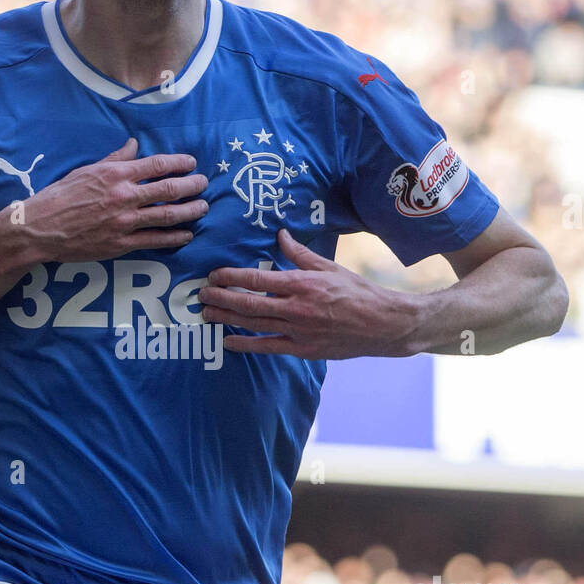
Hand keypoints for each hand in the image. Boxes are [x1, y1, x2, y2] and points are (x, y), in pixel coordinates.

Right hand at [7, 137, 208, 262]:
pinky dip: (174, 237)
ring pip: (167, 215)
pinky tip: (186, 234)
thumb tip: (134, 145)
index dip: (179, 163)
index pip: (156, 165)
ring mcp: (124, 222)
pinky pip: (155, 240)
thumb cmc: (60, 196)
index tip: (191, 162)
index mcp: (115, 174)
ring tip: (203, 208)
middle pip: (168, 189)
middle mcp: (123, 196)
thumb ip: (114, 159)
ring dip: (190, 211)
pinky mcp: (121, 244)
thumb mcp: (86, 170)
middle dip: (192, 186)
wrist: (40, 228)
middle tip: (204, 184)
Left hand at [198, 227, 417, 358]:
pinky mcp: (303, 349)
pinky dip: (246, 344)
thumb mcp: (329, 266)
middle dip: (221, 298)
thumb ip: (299, 253)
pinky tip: (228, 341)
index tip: (214, 275)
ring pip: (254, 324)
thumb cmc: (357, 291)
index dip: (231, 277)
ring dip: (227, 319)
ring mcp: (299, 331)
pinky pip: (268, 347)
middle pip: (249, 303)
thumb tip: (280, 234)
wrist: (382, 324)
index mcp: (302, 283)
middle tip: (201, 295)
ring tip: (206, 314)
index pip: (258, 279)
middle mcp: (297, 307)